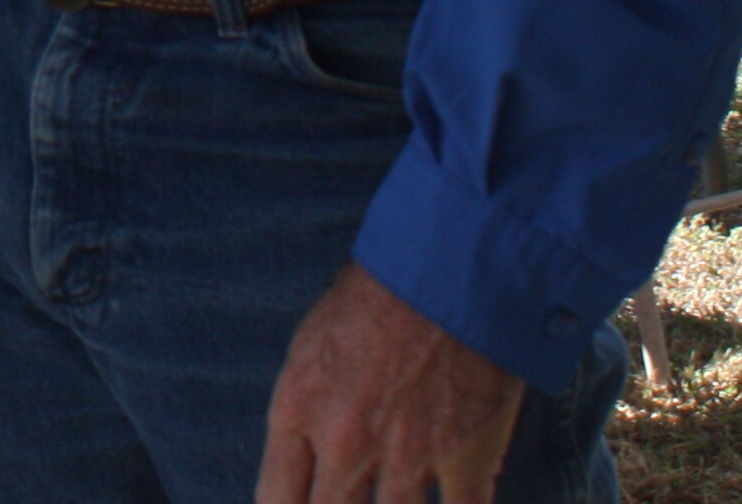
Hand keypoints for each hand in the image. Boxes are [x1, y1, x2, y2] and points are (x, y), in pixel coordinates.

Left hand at [257, 265, 525, 503]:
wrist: (448, 262)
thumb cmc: (375, 295)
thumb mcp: (311, 348)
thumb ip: (305, 413)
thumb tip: (309, 465)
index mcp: (298, 410)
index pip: (275, 501)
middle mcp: (344, 444)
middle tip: (353, 496)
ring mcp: (406, 457)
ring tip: (401, 492)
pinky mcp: (466, 459)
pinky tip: (454, 500)